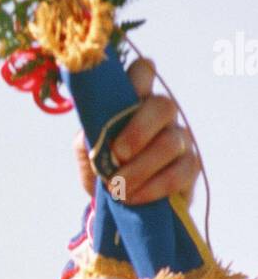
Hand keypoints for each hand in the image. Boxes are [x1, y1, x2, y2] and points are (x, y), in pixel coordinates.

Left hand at [73, 55, 199, 206]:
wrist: (118, 206)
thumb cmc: (104, 170)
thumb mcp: (88, 154)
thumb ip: (87, 139)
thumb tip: (92, 135)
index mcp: (135, 101)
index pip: (143, 72)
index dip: (138, 75)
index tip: (117, 94)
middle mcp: (162, 115)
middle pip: (163, 106)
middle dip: (138, 130)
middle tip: (116, 155)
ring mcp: (180, 139)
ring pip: (170, 143)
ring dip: (140, 168)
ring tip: (117, 187)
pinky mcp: (190, 168)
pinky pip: (178, 173)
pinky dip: (152, 187)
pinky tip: (132, 197)